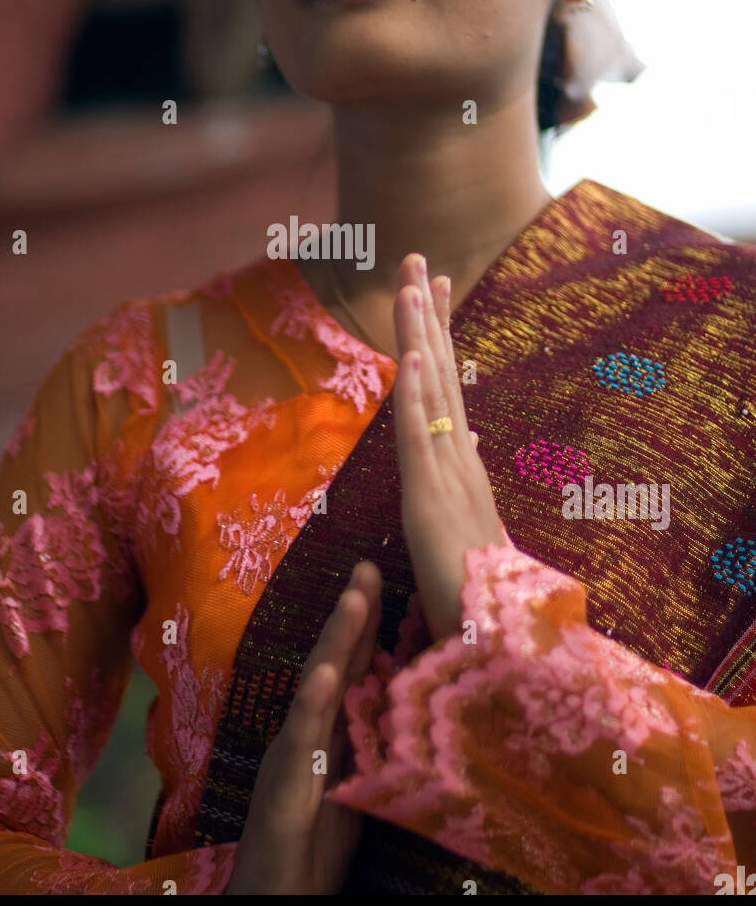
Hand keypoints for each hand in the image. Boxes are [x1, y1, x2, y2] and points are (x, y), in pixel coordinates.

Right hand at [225, 559, 381, 893]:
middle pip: (334, 661)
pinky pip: (301, 741)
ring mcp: (291, 756)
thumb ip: (372, 740)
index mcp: (328, 731)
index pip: (353, 667)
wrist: (278, 898)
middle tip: (370, 563)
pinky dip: (313, 703)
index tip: (388, 575)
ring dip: (336, 639)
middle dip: (354, 612)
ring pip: (316, 688)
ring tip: (355, 596)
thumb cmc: (317, 847)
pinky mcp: (283, 788)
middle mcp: (307, 732)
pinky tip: (325, 673)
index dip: (370, 623)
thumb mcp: (357, 783)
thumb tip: (407, 700)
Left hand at [392, 254, 508, 642]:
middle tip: (420, 260)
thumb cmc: (475, 595)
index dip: (437, 336)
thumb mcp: (464, 526)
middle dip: (428, 315)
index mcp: (460, 463)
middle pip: (439, 372)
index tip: (433, 291)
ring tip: (413, 282)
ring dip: (420, 334)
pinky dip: (415, 392)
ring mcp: (447, 475)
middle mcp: (458, 458)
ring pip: (430, 391)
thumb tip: (466, 441)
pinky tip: (410, 353)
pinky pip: (420, 436)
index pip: (445, 387)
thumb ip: (461, 481)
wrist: (495, 645)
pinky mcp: (431, 499)